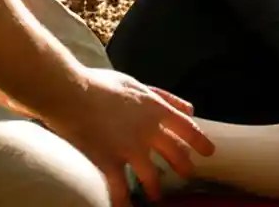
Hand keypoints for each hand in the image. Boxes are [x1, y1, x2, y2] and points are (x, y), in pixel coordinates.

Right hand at [42, 68, 214, 206]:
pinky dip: (124, 203)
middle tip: (186, 174)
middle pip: (174, 154)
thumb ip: (164, 97)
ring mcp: (130, 148)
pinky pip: (121, 190)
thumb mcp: (136, 84)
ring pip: (152, 176)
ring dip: (156, 189)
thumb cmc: (100, 85)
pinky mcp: (110, 161)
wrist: (71, 93)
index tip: (208, 151)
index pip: (187, 127)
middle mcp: (148, 131)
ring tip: (157, 196)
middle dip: (182, 166)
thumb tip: (188, 108)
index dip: (199, 141)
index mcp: (155, 109)